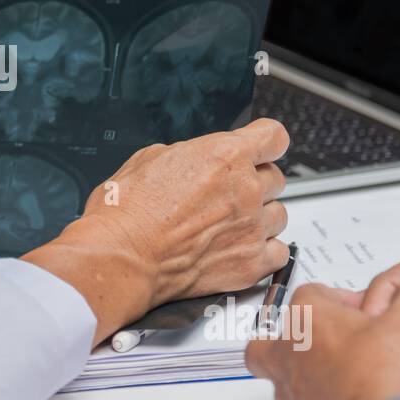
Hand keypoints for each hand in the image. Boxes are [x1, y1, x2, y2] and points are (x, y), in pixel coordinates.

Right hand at [24, 118, 289, 345]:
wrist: (120, 257)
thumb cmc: (125, 212)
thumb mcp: (148, 158)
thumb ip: (185, 155)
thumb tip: (191, 159)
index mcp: (224, 155)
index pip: (274, 136)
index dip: (265, 142)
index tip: (261, 149)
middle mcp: (245, 189)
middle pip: (275, 177)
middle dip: (254, 183)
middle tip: (229, 194)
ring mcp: (251, 227)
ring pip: (279, 214)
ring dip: (259, 217)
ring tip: (231, 225)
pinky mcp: (250, 263)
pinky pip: (279, 252)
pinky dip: (265, 251)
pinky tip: (242, 249)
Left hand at [245, 283, 399, 399]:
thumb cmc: (384, 383)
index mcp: (306, 321)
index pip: (312, 294)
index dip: (343, 300)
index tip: (366, 313)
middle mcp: (285, 358)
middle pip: (277, 338)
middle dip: (300, 339)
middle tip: (335, 348)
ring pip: (287, 384)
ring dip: (314, 383)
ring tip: (355, 390)